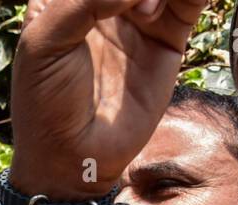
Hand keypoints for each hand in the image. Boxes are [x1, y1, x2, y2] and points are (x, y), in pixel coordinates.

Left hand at [8, 0, 209, 200]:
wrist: (73, 156)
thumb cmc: (46, 102)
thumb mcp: (46, 43)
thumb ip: (86, 0)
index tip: (122, 2)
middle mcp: (102, 1)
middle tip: (142, 6)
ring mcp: (137, 15)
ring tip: (150, 10)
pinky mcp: (168, 36)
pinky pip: (191, 0)